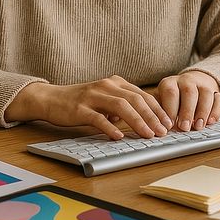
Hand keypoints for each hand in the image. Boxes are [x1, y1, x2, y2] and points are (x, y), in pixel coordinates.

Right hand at [5, 76, 172, 139]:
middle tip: (163, 131)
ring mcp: (92, 96)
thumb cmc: (80, 102)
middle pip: (135, 100)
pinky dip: (110, 127)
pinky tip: (118, 136)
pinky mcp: (79, 108)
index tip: (168, 123)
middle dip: (152, 116)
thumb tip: (142, 120)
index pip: (142, 95)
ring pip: (121, 106)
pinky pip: (98, 118)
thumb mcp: (104, 99)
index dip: (157, 109)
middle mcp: (105, 86)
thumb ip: (122, 106)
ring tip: (148, 134)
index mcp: (114, 82)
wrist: (52, 99)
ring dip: (137, 121)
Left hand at [154, 71, 219, 130]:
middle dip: (187, 112)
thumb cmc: (172, 98)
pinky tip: (210, 122)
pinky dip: (215, 111)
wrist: (191, 82)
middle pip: (189, 93)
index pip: (170, 92)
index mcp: (170, 83)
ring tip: (198, 126)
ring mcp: (202, 84)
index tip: (170, 125)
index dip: (170, 109)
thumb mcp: (162, 101)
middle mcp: (186, 81)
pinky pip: (218, 99)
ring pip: (205, 94)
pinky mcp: (215, 91)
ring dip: (202, 112)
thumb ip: (162, 112)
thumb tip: (160, 126)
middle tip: (184, 127)